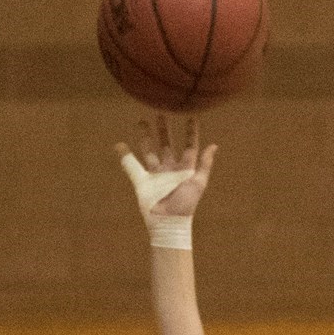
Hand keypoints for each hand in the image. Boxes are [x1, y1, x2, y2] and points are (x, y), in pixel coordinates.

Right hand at [115, 117, 217, 237]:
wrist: (169, 221)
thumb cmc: (186, 204)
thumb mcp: (199, 183)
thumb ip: (205, 164)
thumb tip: (214, 145)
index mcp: (185, 168)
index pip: (189, 146)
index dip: (191, 133)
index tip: (191, 118)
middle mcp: (170, 168)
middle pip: (166, 144)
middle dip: (164, 130)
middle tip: (160, 114)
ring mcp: (156, 174)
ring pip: (149, 150)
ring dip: (145, 137)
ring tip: (141, 121)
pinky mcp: (142, 181)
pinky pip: (132, 166)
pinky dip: (125, 156)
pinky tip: (120, 145)